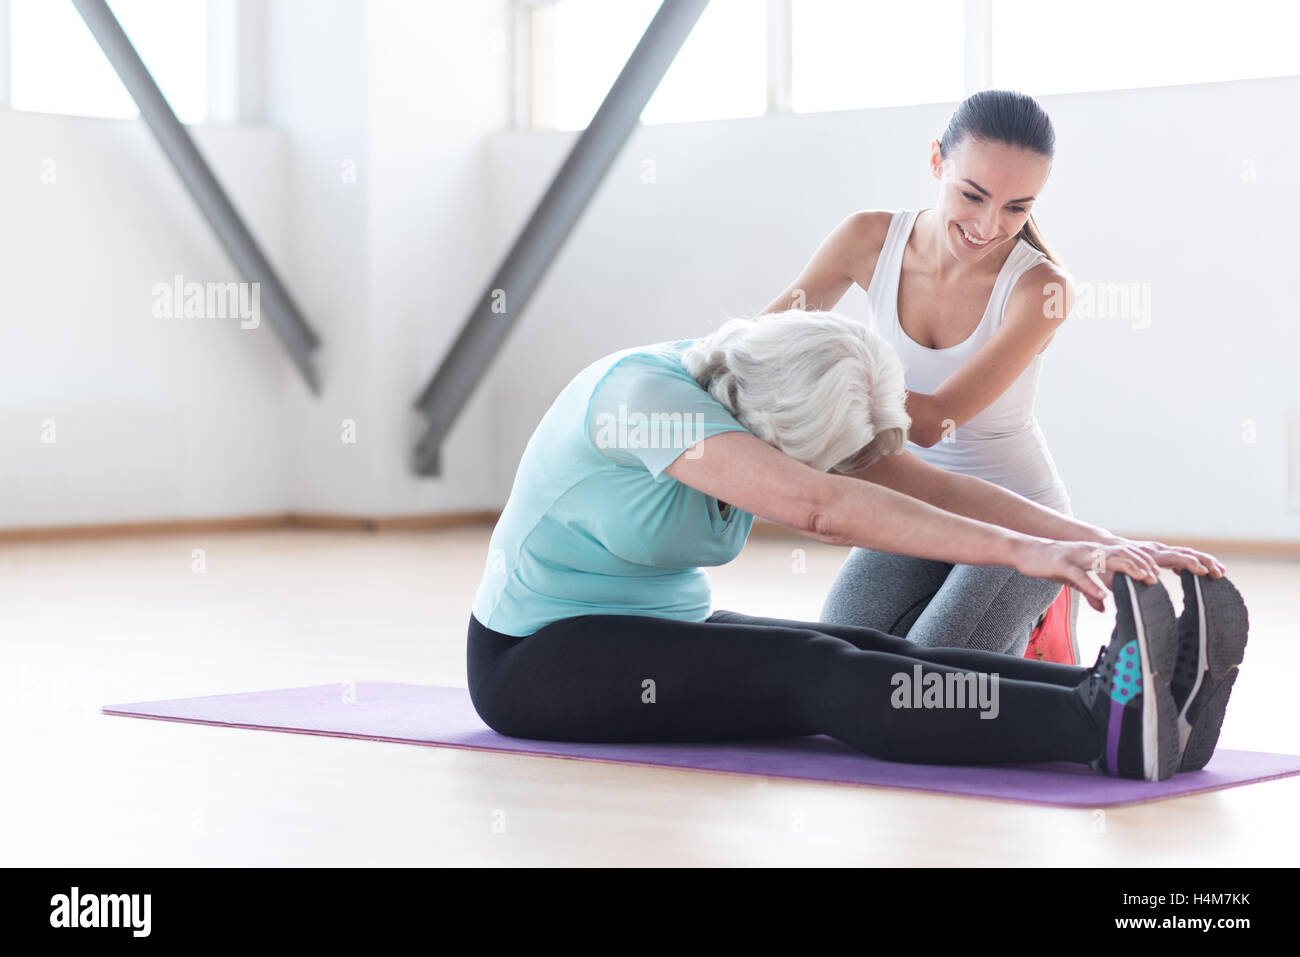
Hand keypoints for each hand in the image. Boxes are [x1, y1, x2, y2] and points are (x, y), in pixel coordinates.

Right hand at [1010, 538, 1161, 612]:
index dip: (1141, 562)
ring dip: (1127, 569)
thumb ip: (1089, 590)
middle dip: (1141, 565)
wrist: (1024, 551)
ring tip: (1141, 579)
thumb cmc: (1048, 562)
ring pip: (1106, 560)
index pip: (1123, 553)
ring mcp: (1075, 556)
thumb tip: (1103, 606)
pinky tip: (1103, 596)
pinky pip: (1079, 576)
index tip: (1155, 574)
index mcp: (1092, 552)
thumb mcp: (1072, 578)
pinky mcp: (1061, 565)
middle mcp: (1088, 551)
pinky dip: (1093, 587)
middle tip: (1155, 578)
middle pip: (1121, 554)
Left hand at [1098, 536, 1225, 578]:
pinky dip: (1198, 562)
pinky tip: (1211, 572)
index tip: (1203, 572)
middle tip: (1218, 572)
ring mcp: (1161, 550)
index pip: (1172, 557)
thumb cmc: (1110, 565)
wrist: (1107, 547)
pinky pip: (1184, 556)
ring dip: (1205, 561)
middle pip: (1185, 554)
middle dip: (1203, 562)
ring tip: (1221, 572)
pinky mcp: (1164, 554)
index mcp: (1147, 556)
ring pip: (1187, 553)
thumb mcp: (1111, 576)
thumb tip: (1116, 600)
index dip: (1188, 564)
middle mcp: (1156, 550)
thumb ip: (1120, 584)